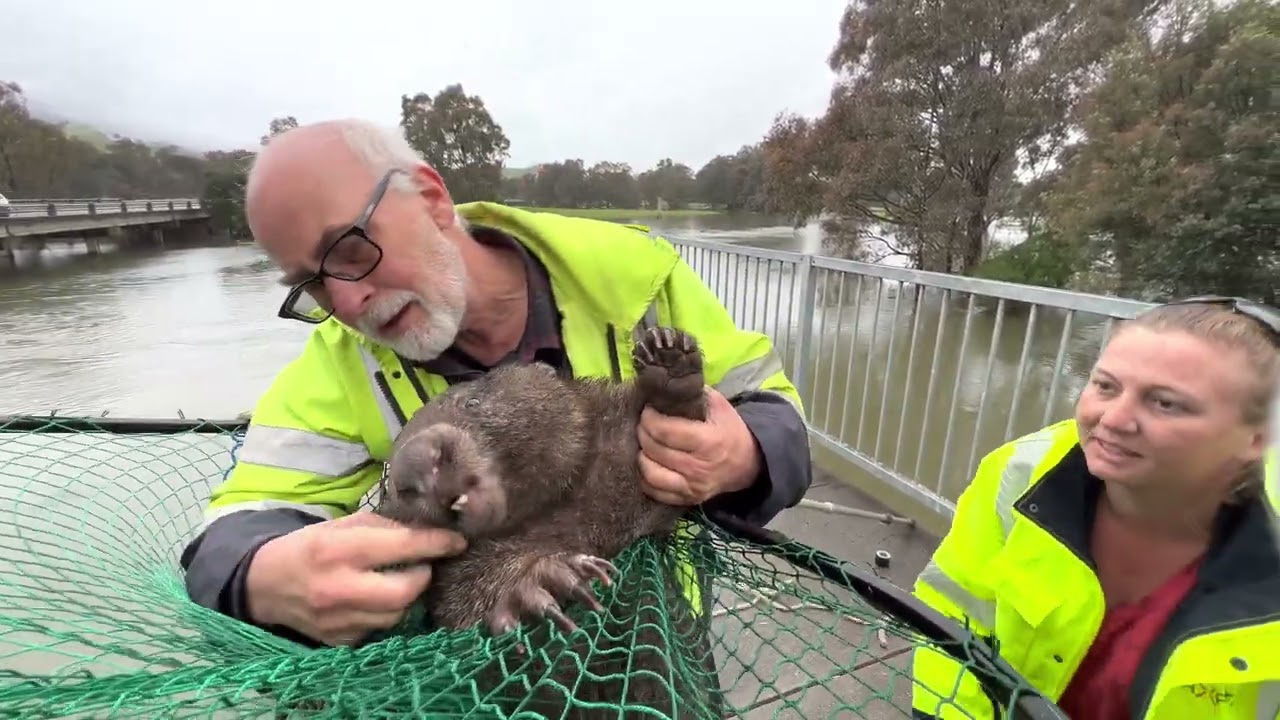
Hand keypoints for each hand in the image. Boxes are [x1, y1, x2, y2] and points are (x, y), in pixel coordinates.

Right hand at [245, 510, 466, 646]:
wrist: (263, 585)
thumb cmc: (308, 547)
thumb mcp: (341, 525)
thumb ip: (384, 527)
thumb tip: (427, 530)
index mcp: (340, 550)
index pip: (403, 547)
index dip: (437, 543)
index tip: (457, 541)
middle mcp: (340, 588)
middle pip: (407, 589)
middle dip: (423, 574)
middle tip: (422, 564)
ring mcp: (339, 621)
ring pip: (397, 614)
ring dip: (407, 596)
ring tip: (399, 580)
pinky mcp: (339, 641)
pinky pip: (379, 629)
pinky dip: (386, 613)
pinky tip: (377, 599)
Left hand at [636, 386, 761, 505]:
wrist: (747, 464)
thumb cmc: (730, 430)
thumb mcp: (719, 406)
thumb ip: (694, 393)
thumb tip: (665, 382)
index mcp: (708, 441)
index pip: (665, 430)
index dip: (649, 418)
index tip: (647, 410)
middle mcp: (698, 467)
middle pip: (654, 450)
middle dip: (643, 432)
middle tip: (643, 423)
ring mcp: (692, 487)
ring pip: (650, 473)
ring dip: (642, 455)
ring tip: (644, 443)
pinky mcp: (687, 499)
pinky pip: (655, 491)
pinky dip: (645, 477)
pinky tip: (648, 462)